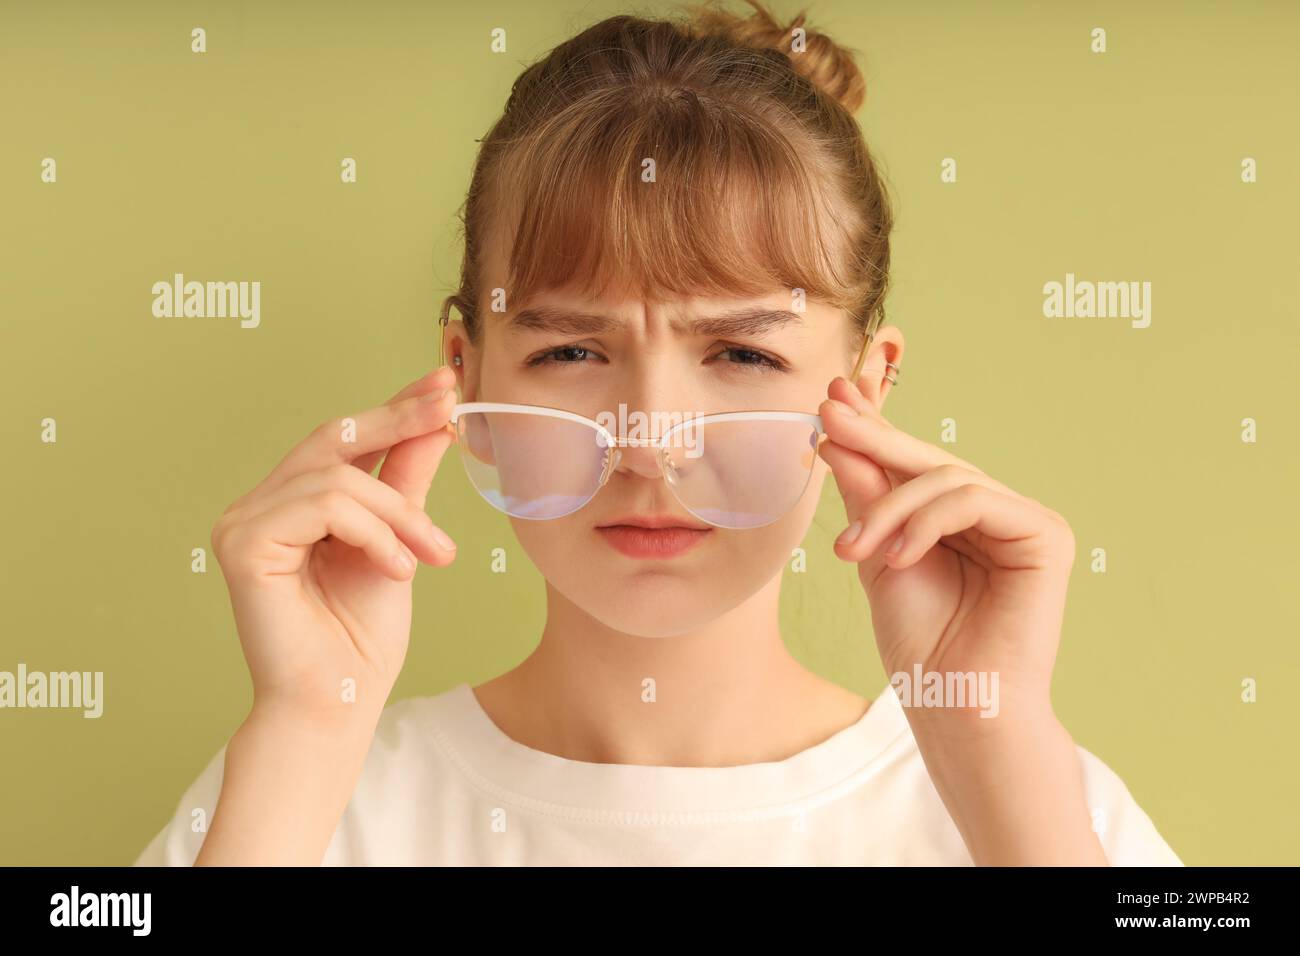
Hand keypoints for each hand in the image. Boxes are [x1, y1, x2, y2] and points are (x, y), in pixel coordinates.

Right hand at [210, 366, 459, 726]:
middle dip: (399, 420)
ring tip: (432, 555)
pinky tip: (397, 569)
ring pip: (338, 477)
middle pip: (333, 438)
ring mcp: (244, 521)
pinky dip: (373, 532)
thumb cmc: (362, 635)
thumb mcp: (400, 540)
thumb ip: (407, 479)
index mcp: (292, 504)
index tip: (444, 383)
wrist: (339, 701)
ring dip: (400, 514)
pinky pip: (325, 505)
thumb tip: (437, 419)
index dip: (393, 407)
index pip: (343, 440)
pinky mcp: (242, 543)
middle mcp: (260, 505)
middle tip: (451, 409)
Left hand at [817, 375, 1076, 726]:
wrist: (955, 704)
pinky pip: (975, 498)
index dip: (875, 429)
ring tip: (851, 549)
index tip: (829, 401)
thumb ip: (866, 498)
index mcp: (958, 520)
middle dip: (874, 438)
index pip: (913, 464)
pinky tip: (897, 556)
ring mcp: (1024, 521)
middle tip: (828, 416)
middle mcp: (995, 513)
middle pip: (930, 461)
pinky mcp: (1046, 534)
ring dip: (888, 508)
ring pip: (947, 478)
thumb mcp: (876, 556)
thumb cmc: (921, 643)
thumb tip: (837, 434)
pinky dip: (926, 521)